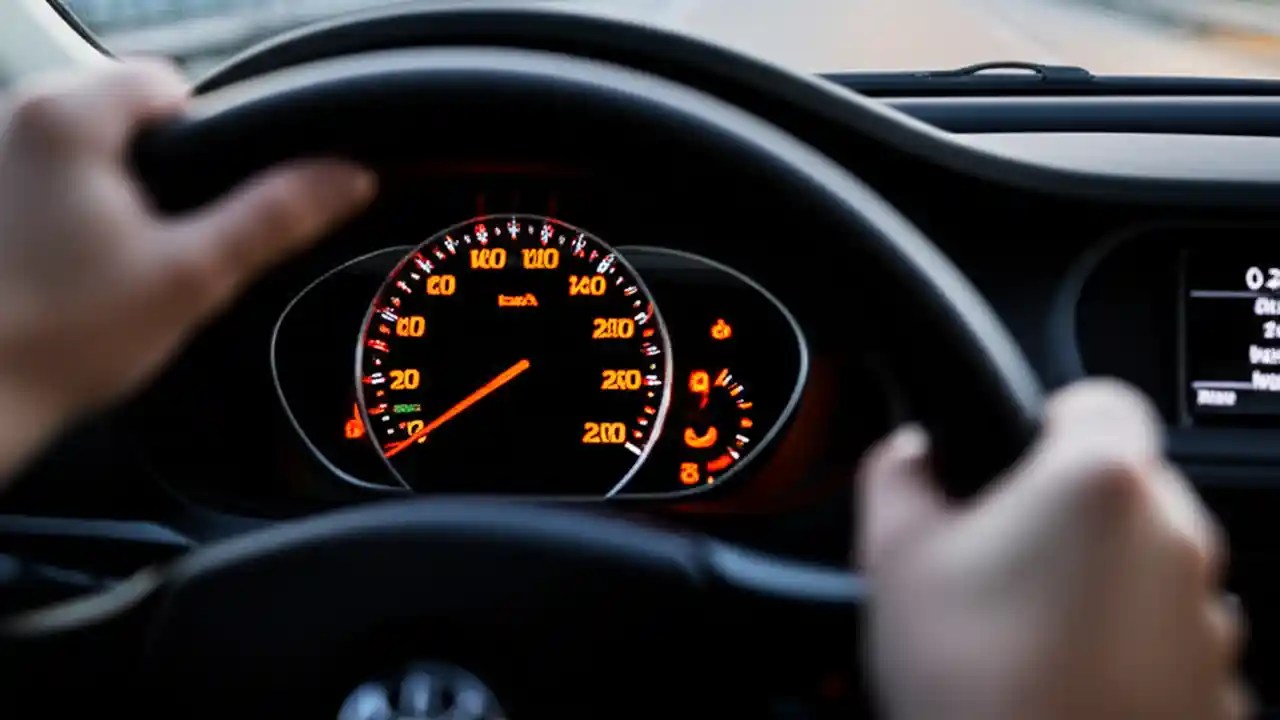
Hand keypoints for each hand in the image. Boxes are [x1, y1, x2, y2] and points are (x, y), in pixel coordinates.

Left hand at [0, 60, 375, 480]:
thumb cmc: (67, 337)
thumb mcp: (194, 275)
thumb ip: (276, 218)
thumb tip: (349, 179)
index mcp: (65, 117)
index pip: (168, 84)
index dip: (201, 147)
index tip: (188, 212)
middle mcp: (12, 116)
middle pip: (126, 111)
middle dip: (154, 172)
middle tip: (150, 245)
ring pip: (88, 142)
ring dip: (113, 188)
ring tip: (106, 257)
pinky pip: (47, 169)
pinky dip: (72, 203)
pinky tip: (68, 262)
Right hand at [857, 379, 1246, 719]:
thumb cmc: (970, 682)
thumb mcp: (893, 555)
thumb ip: (898, 472)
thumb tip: (910, 454)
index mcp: (1099, 483)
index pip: (1100, 399)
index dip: (1050, 419)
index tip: (1018, 458)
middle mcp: (1177, 540)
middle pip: (1123, 491)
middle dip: (1065, 516)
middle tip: (999, 565)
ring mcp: (1208, 620)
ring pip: (1148, 570)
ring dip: (1099, 584)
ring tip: (1026, 635)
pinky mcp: (1217, 687)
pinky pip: (1168, 642)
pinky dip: (1126, 651)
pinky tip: (1062, 682)